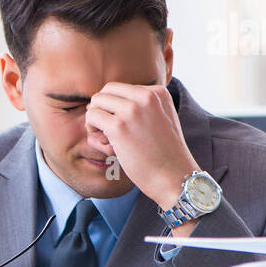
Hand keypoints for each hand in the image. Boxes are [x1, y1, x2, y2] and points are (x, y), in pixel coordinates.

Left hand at [84, 82, 199, 209]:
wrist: (174, 177)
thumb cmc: (164, 154)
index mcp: (158, 92)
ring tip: (107, 137)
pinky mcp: (119, 126)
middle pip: (107, 90)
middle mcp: (147, 96)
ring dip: (95, 119)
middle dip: (102, 109)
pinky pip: (91, 116)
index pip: (122, 89)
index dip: (115, 108)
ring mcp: (133, 110)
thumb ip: (144, 106)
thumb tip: (107, 100)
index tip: (124, 127)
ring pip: (97, 101)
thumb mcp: (162, 119)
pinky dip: (92, 129)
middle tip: (108, 130)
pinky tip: (105, 142)